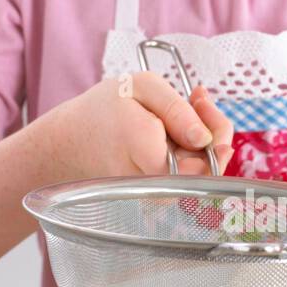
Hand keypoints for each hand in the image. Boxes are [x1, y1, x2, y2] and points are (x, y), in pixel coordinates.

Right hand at [44, 73, 234, 179]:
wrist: (72, 143)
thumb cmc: (104, 111)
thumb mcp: (140, 87)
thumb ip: (176, 109)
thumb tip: (204, 139)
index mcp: (145, 149)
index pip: (204, 159)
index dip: (214, 130)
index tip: (200, 101)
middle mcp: (152, 184)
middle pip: (208, 170)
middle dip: (213, 134)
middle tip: (197, 101)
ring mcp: (155, 197)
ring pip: (201, 176)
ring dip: (202, 145)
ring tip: (181, 115)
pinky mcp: (157, 199)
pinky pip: (188, 179)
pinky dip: (190, 155)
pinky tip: (176, 132)